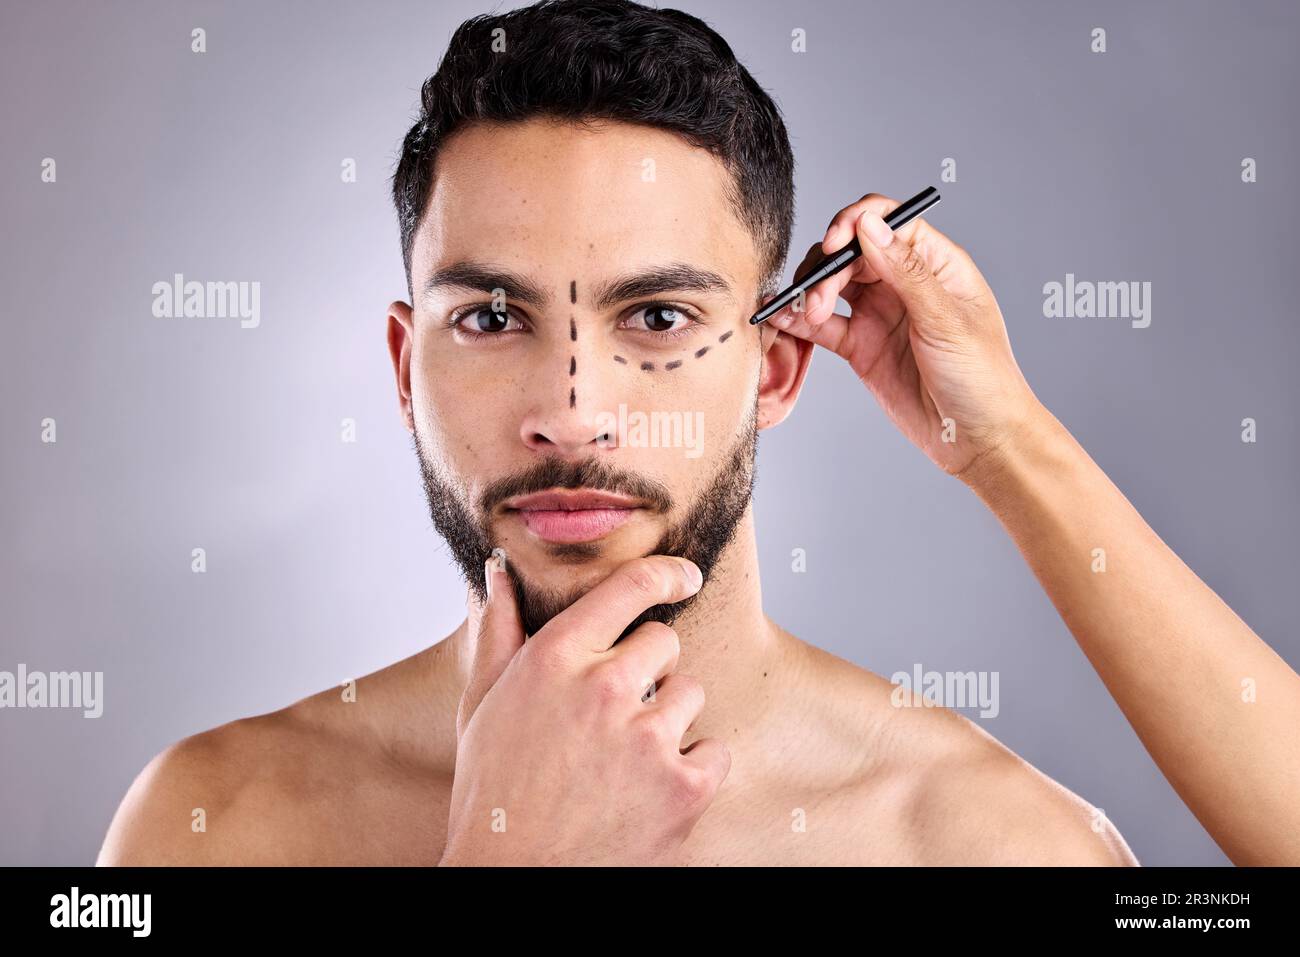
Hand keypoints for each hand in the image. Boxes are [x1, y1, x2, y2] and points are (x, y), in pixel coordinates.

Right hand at [439, 551, 730, 865]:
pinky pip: (715, 749)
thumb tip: (500, 572)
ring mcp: (648, 738)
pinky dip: (693, 769)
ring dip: (668, 719)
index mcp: (554, 658)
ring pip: (690, 693)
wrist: (511, 882)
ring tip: (626, 759)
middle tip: (615, 713)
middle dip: (648, 669)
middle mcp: (604, 688)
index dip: (667, 574)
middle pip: (665, 642)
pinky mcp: (684, 787)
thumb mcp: (480, 706)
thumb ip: (497, 631)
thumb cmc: (492, 794)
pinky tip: (650, 790)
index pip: (631, 585)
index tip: (685, 577)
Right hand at [765, 193, 1041, 479]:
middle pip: (852, 251)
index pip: (887, 222)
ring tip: (806, 314)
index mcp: (935, 264)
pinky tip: (784, 321)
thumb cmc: (983, 378)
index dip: (855, 225)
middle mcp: (904, 282)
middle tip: (817, 298)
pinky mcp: (861, 346)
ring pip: (833, 284)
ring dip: (811, 291)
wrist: (979, 439)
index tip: (836, 244)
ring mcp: (880, 313)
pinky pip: (823, 326)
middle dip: (828, 266)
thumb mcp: (947, 320)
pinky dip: (801, 322)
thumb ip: (906, 271)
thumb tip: (869, 225)